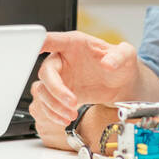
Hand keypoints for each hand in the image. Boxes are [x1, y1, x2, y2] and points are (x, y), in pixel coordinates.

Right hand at [29, 31, 137, 148]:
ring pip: (42, 91)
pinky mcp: (60, 95)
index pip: (51, 40)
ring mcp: (60, 78)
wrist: (122, 85)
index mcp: (73, 44)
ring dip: (53, 106)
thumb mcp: (126, 55)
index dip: (38, 43)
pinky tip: (65, 118)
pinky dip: (53, 113)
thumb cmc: (121, 64)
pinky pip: (46, 104)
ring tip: (70, 115)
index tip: (32, 51)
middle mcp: (62, 59)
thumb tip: (108, 62)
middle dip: (56, 90)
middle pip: (45, 71)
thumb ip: (119, 56)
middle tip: (72, 102)